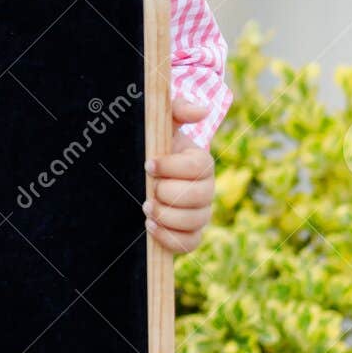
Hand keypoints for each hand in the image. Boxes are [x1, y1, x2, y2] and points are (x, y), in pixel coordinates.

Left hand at [142, 95, 214, 253]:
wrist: (145, 175)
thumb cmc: (155, 147)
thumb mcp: (163, 125)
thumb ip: (178, 109)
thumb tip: (203, 109)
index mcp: (201, 162)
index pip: (198, 167)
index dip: (172, 167)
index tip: (148, 165)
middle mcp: (206, 189)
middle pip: (199, 196)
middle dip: (168, 193)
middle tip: (148, 189)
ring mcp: (200, 214)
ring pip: (194, 221)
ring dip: (166, 216)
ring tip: (146, 208)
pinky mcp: (190, 236)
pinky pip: (189, 243)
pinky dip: (169, 238)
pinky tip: (150, 227)